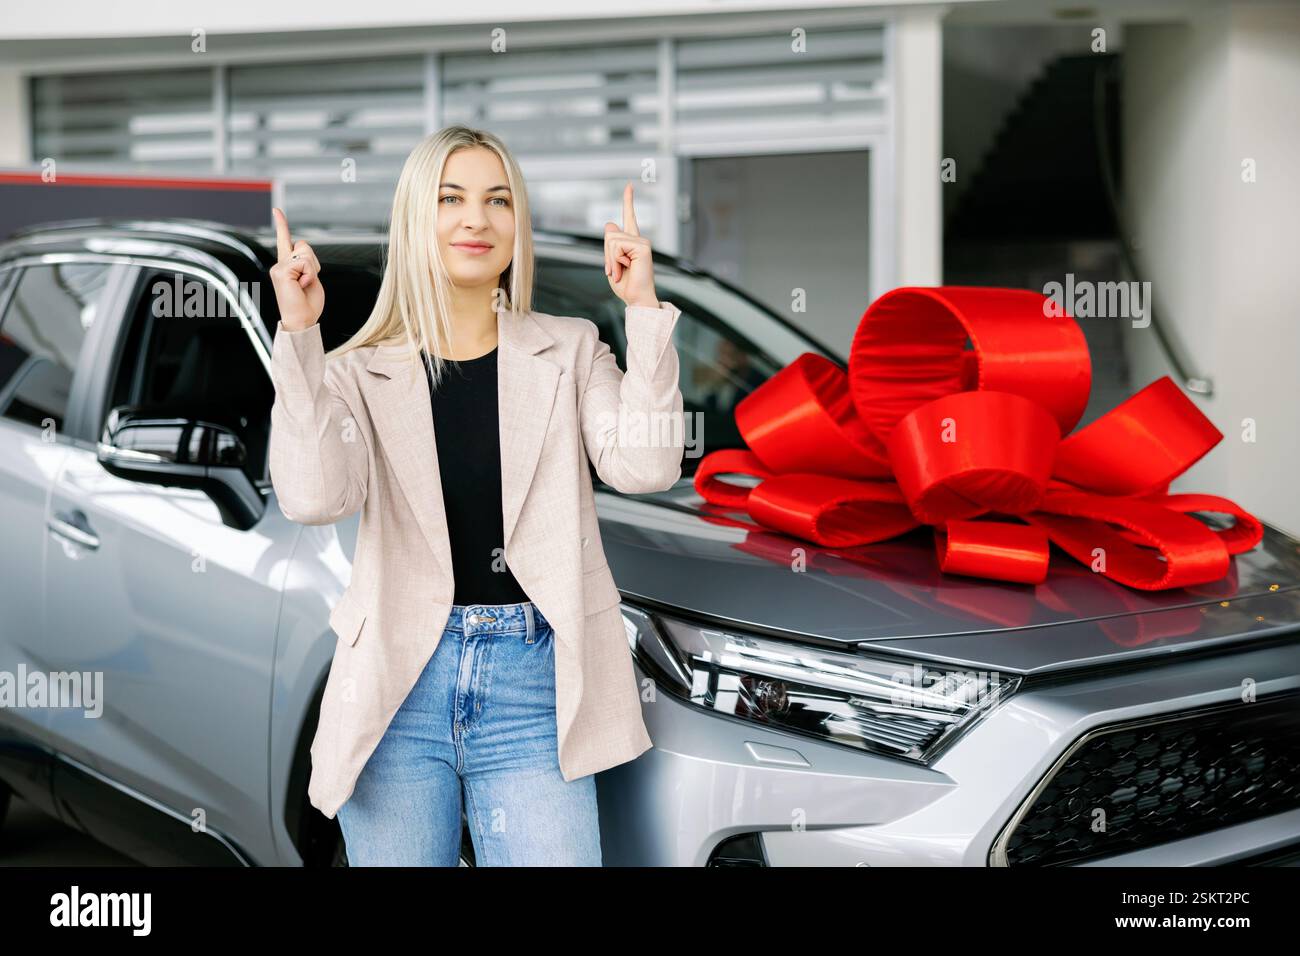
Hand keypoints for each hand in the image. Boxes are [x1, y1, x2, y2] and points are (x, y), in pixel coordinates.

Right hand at [270, 207, 324, 330]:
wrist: (302, 320)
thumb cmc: (307, 304)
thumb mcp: (311, 279)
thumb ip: (307, 264)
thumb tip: (304, 254)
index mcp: (287, 266)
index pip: (285, 241)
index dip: (282, 225)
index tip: (277, 211)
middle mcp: (280, 264)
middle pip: (304, 246)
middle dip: (314, 262)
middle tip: (307, 282)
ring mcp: (278, 267)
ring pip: (306, 253)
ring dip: (312, 270)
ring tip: (304, 285)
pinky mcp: (281, 271)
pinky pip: (305, 263)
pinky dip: (309, 274)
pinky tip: (302, 286)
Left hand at [604, 182, 657, 307]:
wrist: (637, 299)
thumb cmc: (626, 286)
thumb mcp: (612, 263)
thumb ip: (610, 245)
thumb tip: (610, 225)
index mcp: (632, 242)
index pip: (629, 217)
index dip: (628, 201)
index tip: (629, 186)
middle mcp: (638, 239)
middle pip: (609, 233)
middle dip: (606, 254)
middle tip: (615, 271)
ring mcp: (642, 241)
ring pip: (612, 240)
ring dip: (611, 259)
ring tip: (621, 271)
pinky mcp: (643, 246)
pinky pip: (618, 246)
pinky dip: (616, 260)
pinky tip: (627, 268)